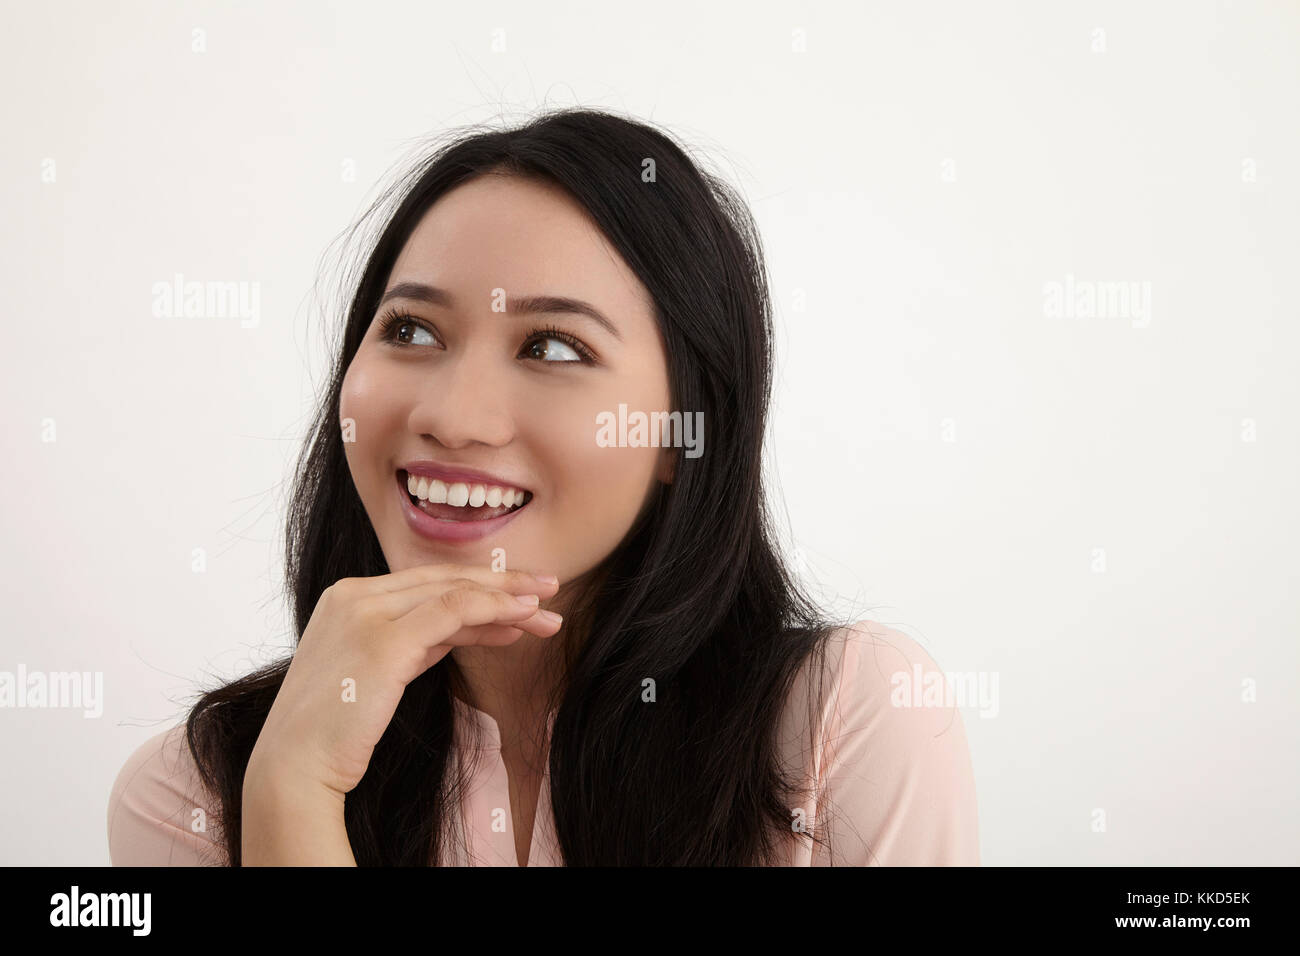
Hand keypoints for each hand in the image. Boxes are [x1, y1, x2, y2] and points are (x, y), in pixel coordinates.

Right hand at [244, 563, 560, 798]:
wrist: (293, 769)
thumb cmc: (334, 731)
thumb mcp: (379, 672)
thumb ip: (414, 643)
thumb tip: (461, 629)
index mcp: (347, 598)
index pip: (427, 583)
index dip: (479, 587)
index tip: (520, 597)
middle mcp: (353, 595)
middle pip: (444, 579)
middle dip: (502, 583)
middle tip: (549, 588)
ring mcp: (366, 612)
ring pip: (454, 591)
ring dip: (508, 597)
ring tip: (547, 609)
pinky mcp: (383, 638)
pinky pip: (454, 611)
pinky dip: (494, 608)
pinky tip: (524, 616)